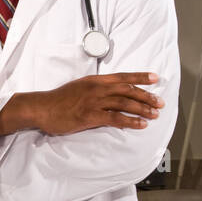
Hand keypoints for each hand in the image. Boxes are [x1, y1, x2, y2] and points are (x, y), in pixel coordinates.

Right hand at [0, 72, 162, 136]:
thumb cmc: (58, 100)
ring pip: (125, 103)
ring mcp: (94, 101)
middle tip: (160, 102)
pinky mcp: (90, 116)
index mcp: (95, 80)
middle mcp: (97, 88)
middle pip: (128, 90)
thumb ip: (95, 91)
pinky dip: (131, 121)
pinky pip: (116, 118)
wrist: (42, 108)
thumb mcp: (79, 89)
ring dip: (143, 108)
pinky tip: (140, 124)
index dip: (141, 76)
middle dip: (147, 96)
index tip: (155, 78)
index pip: (123, 76)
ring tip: (155, 114)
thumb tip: (109, 97)